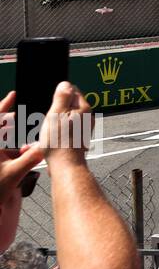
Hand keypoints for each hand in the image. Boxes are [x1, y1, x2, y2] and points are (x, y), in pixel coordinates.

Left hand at [0, 91, 43, 205]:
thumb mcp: (15, 174)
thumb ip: (31, 158)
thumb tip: (45, 147)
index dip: (4, 105)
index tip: (13, 95)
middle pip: (0, 128)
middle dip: (12, 122)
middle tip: (23, 119)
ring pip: (2, 140)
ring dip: (13, 138)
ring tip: (26, 141)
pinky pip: (3, 151)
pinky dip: (14, 150)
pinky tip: (24, 154)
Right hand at [37, 83, 93, 165]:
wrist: (65, 164)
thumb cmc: (60, 141)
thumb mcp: (56, 114)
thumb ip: (62, 97)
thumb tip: (66, 84)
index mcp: (84, 107)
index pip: (72, 91)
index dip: (59, 96)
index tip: (52, 106)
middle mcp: (87, 116)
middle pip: (68, 105)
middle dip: (56, 110)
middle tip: (49, 120)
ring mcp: (83, 127)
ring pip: (65, 117)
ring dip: (55, 122)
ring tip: (50, 131)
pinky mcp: (78, 137)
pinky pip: (66, 128)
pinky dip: (58, 131)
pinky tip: (52, 138)